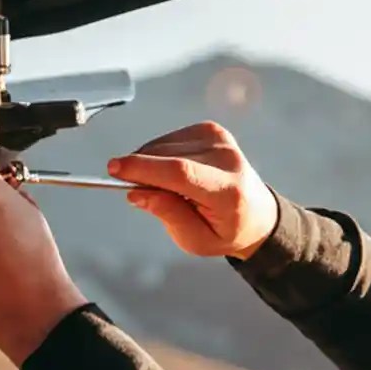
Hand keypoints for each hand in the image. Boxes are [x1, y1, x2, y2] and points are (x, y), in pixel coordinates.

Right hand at [108, 122, 276, 259]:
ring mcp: (220, 140)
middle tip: (142, 193)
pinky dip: (160, 156)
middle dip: (142, 172)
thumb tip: (136, 192)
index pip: (180, 172)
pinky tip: (173, 173)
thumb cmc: (225, 230)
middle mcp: (228, 159)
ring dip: (151, 165)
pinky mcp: (211, 130)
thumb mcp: (196, 240)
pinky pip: (168, 140)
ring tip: (170, 188)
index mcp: (228, 192)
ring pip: (163, 146)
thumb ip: (167, 214)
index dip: (143, 169)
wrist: (256, 214)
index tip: (114, 170)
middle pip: (166, 157)